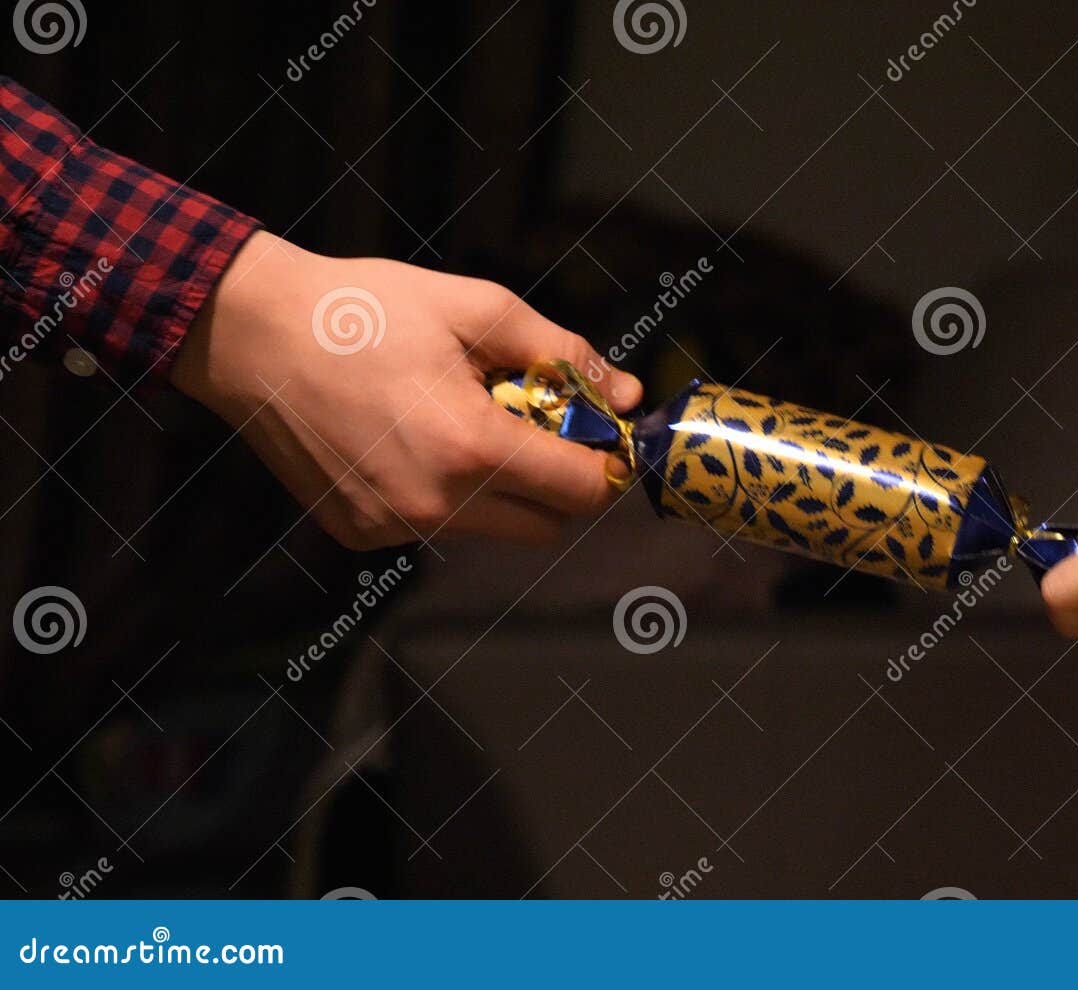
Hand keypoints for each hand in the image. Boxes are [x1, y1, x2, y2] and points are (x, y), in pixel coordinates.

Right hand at [172, 230, 641, 549]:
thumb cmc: (366, 309)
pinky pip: (437, 528)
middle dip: (560, 481)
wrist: (249, 334)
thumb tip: (625, 394)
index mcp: (471, 449)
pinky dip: (448, 495)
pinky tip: (413, 439)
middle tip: (536, 422)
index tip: (601, 431)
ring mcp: (393, 527)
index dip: (606, 462)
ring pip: (494, 529)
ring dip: (504, 488)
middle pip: (548, 525)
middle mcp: (435, 505)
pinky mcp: (360, 533)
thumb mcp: (479, 309)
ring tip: (464, 421)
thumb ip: (564, 354)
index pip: (582, 492)